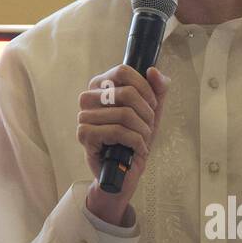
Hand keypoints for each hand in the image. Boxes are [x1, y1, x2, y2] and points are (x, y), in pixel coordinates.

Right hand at [77, 64, 170, 221]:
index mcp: (101, 85)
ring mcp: (84, 116)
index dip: (145, 88)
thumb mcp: (151, 111)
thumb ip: (158, 89)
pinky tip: (137, 148)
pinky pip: (118, 131)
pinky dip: (136, 141)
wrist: (125, 171)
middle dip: (146, 112)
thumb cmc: (135, 138)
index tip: (152, 104)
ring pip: (125, 114)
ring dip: (143, 129)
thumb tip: (154, 71)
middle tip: (148, 126)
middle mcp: (88, 97)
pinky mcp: (84, 134)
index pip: (123, 71)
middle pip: (126, 92)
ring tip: (143, 139)